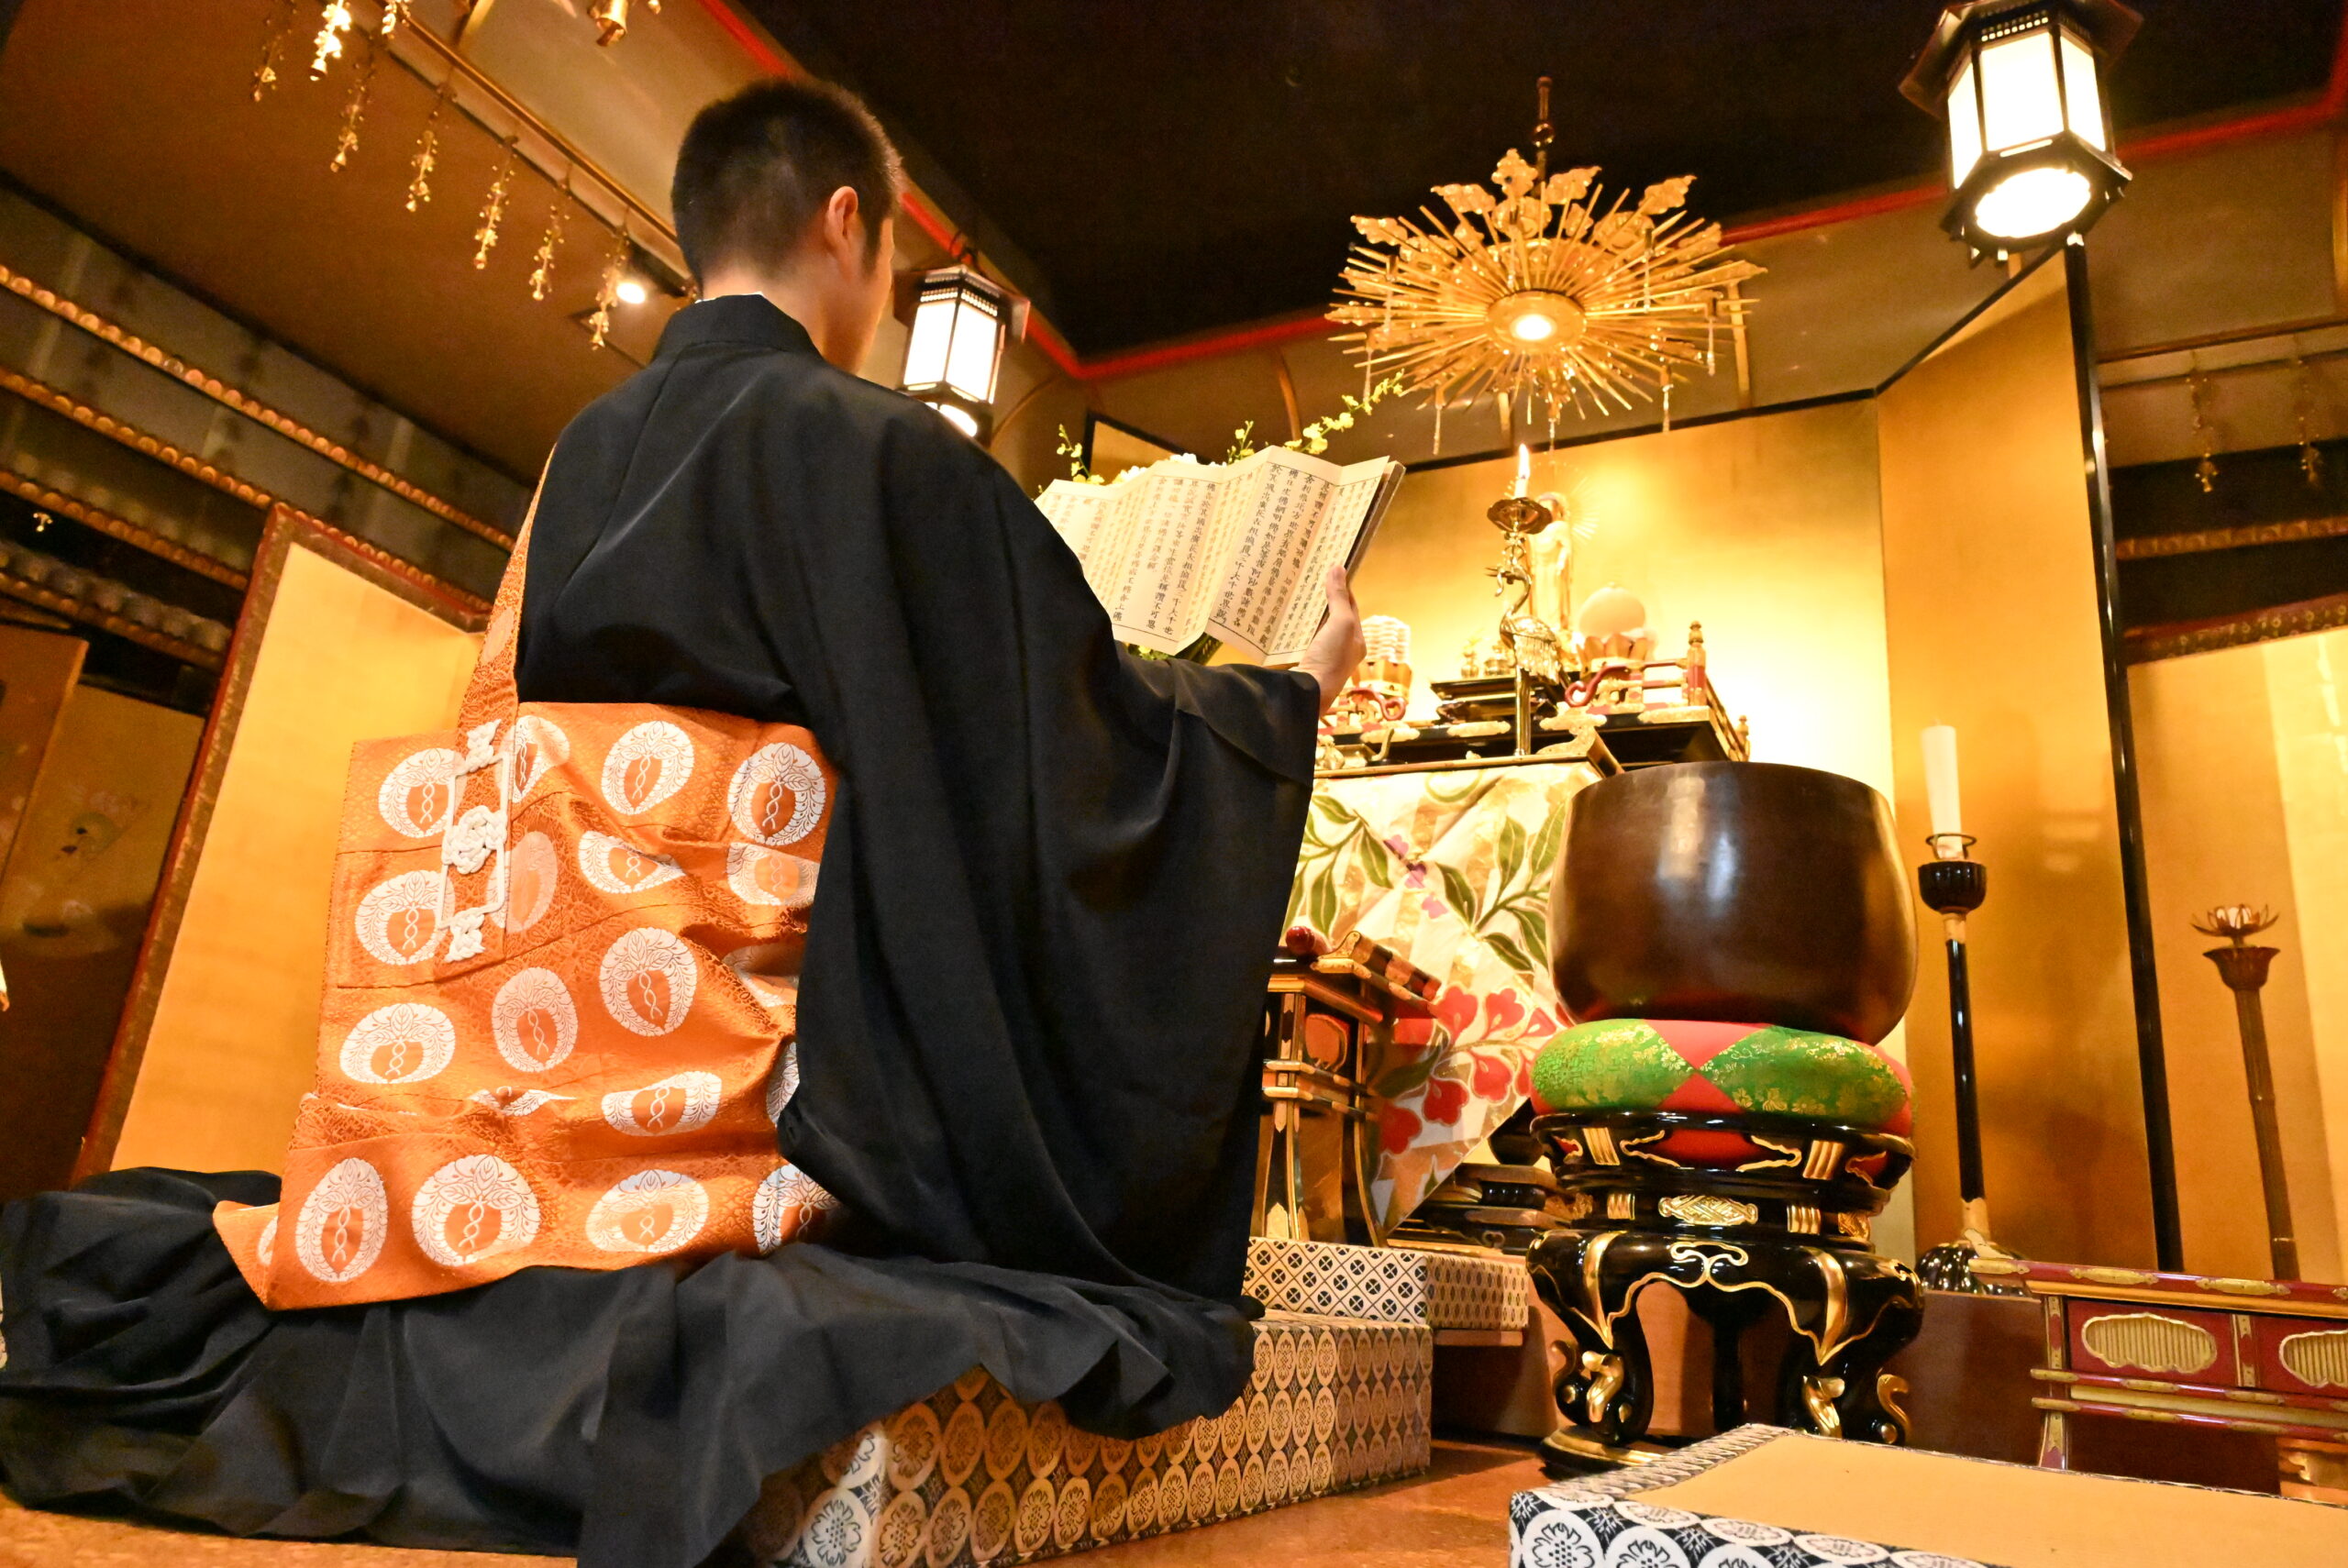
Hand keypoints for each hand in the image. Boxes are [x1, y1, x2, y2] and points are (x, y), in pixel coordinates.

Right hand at [1295, 565, 1365, 716]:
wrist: (1309, 693)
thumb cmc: (1331, 657)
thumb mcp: (1340, 622)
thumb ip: (1339, 597)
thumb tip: (1338, 567)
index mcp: (1358, 640)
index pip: (1352, 607)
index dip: (1343, 588)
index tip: (1331, 570)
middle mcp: (1345, 650)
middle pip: (1336, 618)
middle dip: (1327, 601)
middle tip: (1312, 580)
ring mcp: (1327, 658)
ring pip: (1321, 629)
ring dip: (1313, 614)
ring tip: (1301, 596)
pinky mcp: (1310, 664)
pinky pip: (1307, 640)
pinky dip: (1302, 629)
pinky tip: (1292, 622)